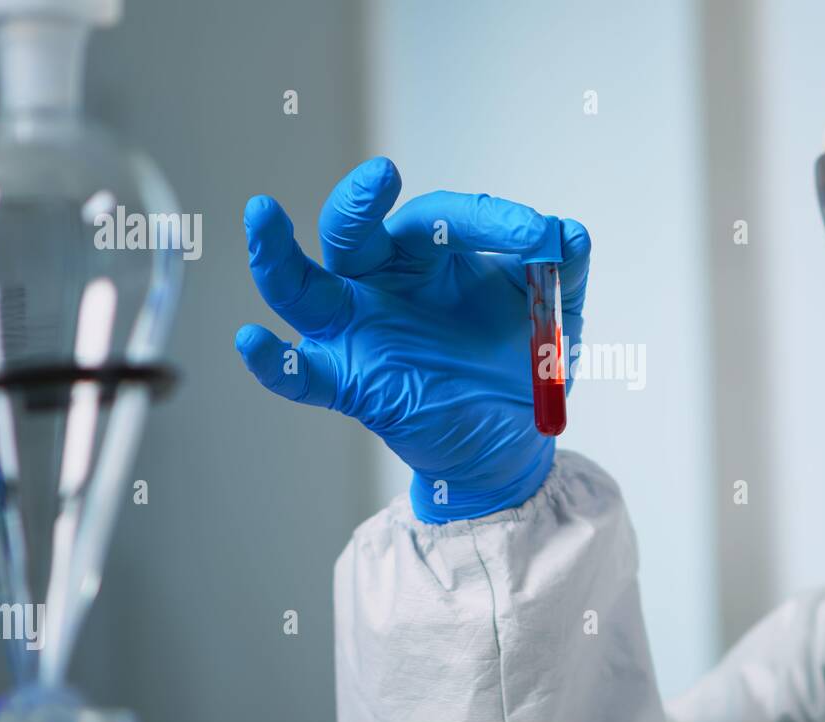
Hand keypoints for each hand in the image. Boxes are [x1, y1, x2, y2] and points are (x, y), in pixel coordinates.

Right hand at [235, 157, 589, 522]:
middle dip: (360, 202)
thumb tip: (570, 233)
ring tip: (263, 215)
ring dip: (277, 254)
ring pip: (303, 286)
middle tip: (381, 175)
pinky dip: (275, 362)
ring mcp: (359, 333)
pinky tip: (254, 343)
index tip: (539, 240)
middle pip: (353, 232)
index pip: (441, 219)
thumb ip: (562, 273)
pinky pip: (299, 374)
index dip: (489, 221)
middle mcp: (384, 284)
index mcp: (432, 257)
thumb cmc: (521, 366)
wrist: (512, 444)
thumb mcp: (554, 316)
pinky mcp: (349, 384)